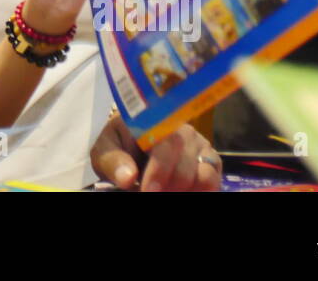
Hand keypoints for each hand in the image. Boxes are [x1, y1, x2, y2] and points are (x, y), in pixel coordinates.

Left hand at [91, 112, 221, 190]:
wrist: (126, 151)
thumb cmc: (116, 148)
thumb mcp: (104, 152)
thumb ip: (113, 162)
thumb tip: (127, 177)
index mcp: (156, 121)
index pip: (166, 144)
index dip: (160, 171)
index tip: (147, 191)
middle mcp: (183, 130)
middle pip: (186, 162)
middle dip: (170, 187)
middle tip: (153, 196)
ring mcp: (200, 146)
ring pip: (205, 173)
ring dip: (186, 190)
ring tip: (167, 194)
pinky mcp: (210, 163)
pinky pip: (214, 181)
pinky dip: (200, 191)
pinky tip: (182, 194)